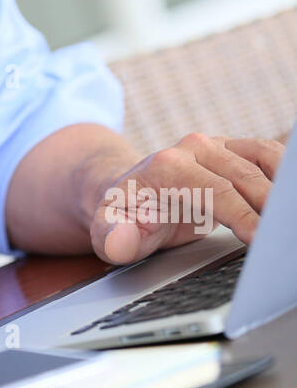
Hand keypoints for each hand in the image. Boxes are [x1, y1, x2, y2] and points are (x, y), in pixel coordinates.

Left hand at [87, 133, 284, 264]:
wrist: (129, 192)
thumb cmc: (124, 216)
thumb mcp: (107, 231)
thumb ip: (113, 238)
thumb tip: (121, 241)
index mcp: (167, 166)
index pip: (216, 192)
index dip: (243, 216)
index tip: (261, 240)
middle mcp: (194, 149)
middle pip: (246, 177)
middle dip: (270, 209)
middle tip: (283, 239)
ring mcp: (216, 146)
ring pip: (264, 161)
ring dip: (281, 190)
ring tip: (286, 223)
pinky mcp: (233, 150)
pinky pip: (268, 154)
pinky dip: (284, 173)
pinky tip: (286, 199)